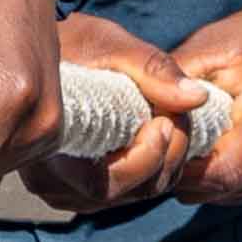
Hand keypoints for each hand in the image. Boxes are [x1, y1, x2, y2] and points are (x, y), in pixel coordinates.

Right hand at [35, 8, 205, 215]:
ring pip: (129, 197)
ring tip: (167, 122)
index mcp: (47, 149)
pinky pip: (124, 192)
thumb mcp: (110, 45)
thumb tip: (198, 98)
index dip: (145, 158)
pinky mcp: (77, 190)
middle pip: (123, 194)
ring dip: (162, 164)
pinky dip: (149, 169)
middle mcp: (47, 181)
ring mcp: (61, 190)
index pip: (104, 182)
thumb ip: (153, 70)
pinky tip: (154, 137)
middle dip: (164, 159)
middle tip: (175, 118)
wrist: (43, 54)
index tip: (164, 120)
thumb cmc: (72, 44)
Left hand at [165, 0, 241, 204]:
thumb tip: (139, 103)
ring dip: (203, 181)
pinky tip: (211, 154)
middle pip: (223, 188)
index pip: (221, 172)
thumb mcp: (216, 42)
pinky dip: (222, 182)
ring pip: (232, 195)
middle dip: (187, 176)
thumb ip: (177, 74)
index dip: (182, 168)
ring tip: (188, 147)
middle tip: (165, 148)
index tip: (161, 143)